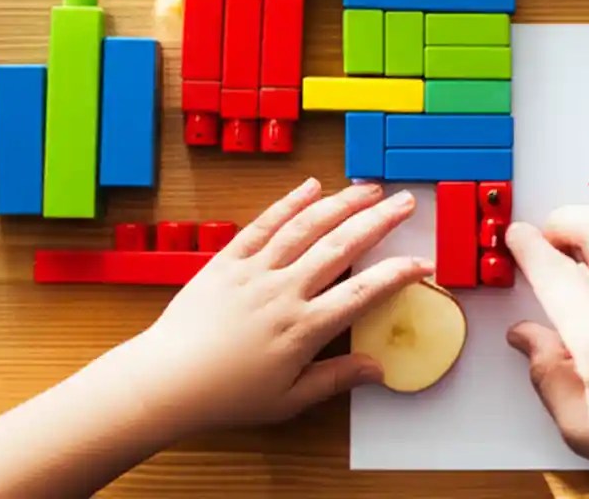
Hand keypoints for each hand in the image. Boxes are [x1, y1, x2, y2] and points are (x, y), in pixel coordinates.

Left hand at [119, 179, 430, 432]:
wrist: (165, 380)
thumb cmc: (225, 396)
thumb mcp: (288, 401)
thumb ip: (335, 380)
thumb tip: (377, 369)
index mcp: (303, 329)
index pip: (364, 294)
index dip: (398, 275)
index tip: (423, 264)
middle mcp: (283, 292)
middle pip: (341, 247)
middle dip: (379, 221)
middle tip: (406, 203)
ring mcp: (254, 272)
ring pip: (306, 227)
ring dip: (341, 203)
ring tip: (369, 188)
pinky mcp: (227, 260)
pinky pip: (263, 225)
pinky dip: (289, 203)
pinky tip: (311, 187)